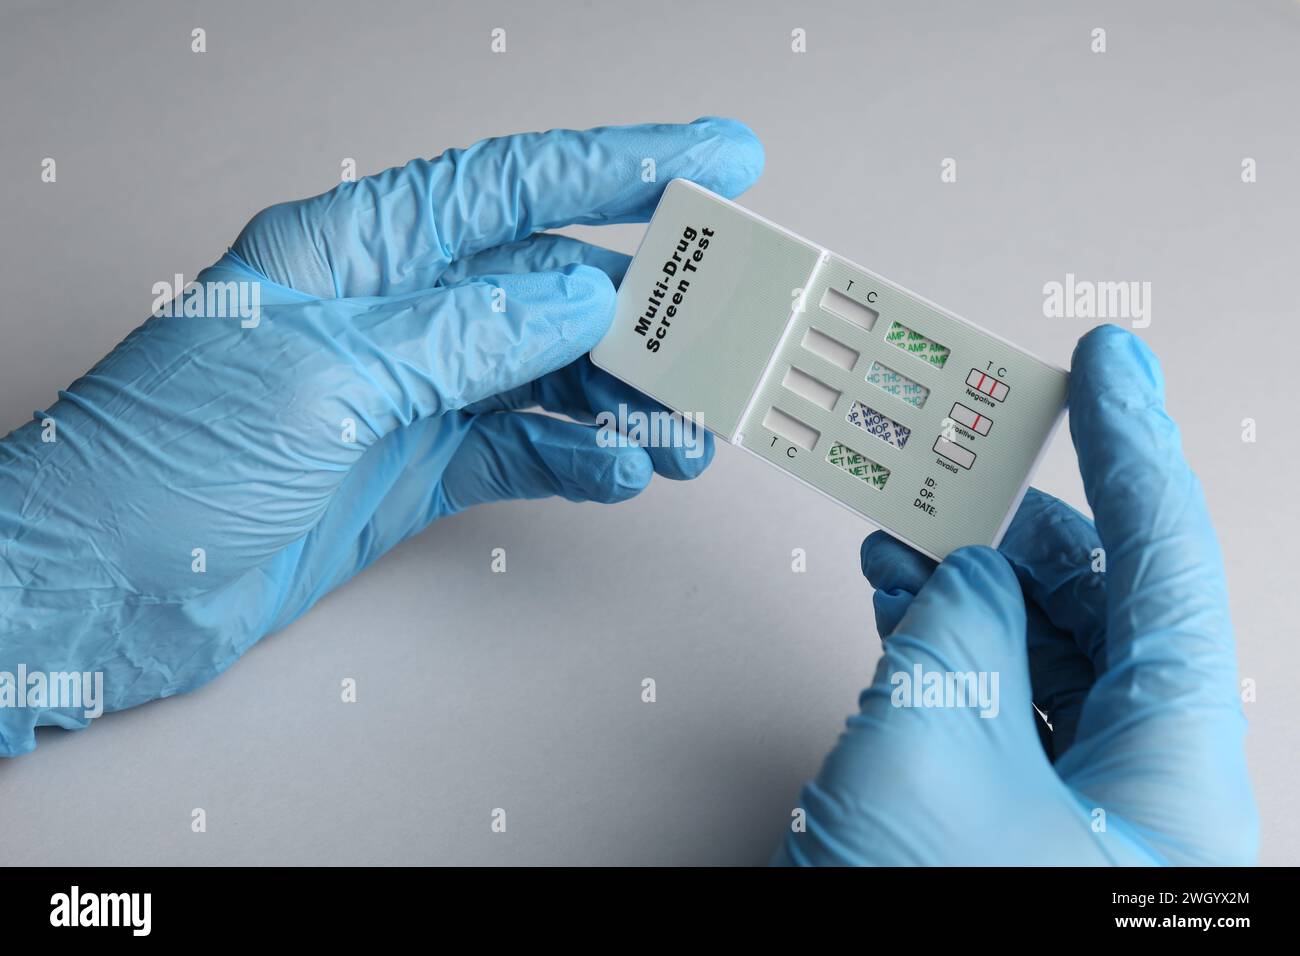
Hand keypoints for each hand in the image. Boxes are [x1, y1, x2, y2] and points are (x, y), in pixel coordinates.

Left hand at [0, 118, 764, 755]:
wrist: (102, 592)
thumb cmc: (161, 465)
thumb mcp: (322, 378)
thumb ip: (461, 334)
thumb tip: (574, 301)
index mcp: (354, 250)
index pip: (509, 186)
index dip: (620, 167)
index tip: (710, 162)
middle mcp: (392, 310)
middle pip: (548, 284)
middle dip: (642, 312)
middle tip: (718, 339)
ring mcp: (411, 389)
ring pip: (550, 373)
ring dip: (621, 401)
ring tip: (677, 433)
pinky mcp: (418, 463)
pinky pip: (523, 445)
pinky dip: (577, 457)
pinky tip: (615, 472)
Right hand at [776, 325, 1257, 864]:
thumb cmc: (936, 922)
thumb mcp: (938, 752)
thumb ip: (960, 631)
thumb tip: (965, 576)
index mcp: (1175, 772)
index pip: (1169, 566)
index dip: (1134, 449)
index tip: (1108, 367)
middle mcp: (1143, 787)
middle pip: (1107, 604)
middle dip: (1033, 518)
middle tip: (977, 447)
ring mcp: (1074, 810)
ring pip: (1044, 651)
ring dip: (972, 578)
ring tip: (910, 526)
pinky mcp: (1010, 825)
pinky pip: (996, 703)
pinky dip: (946, 641)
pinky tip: (902, 602)